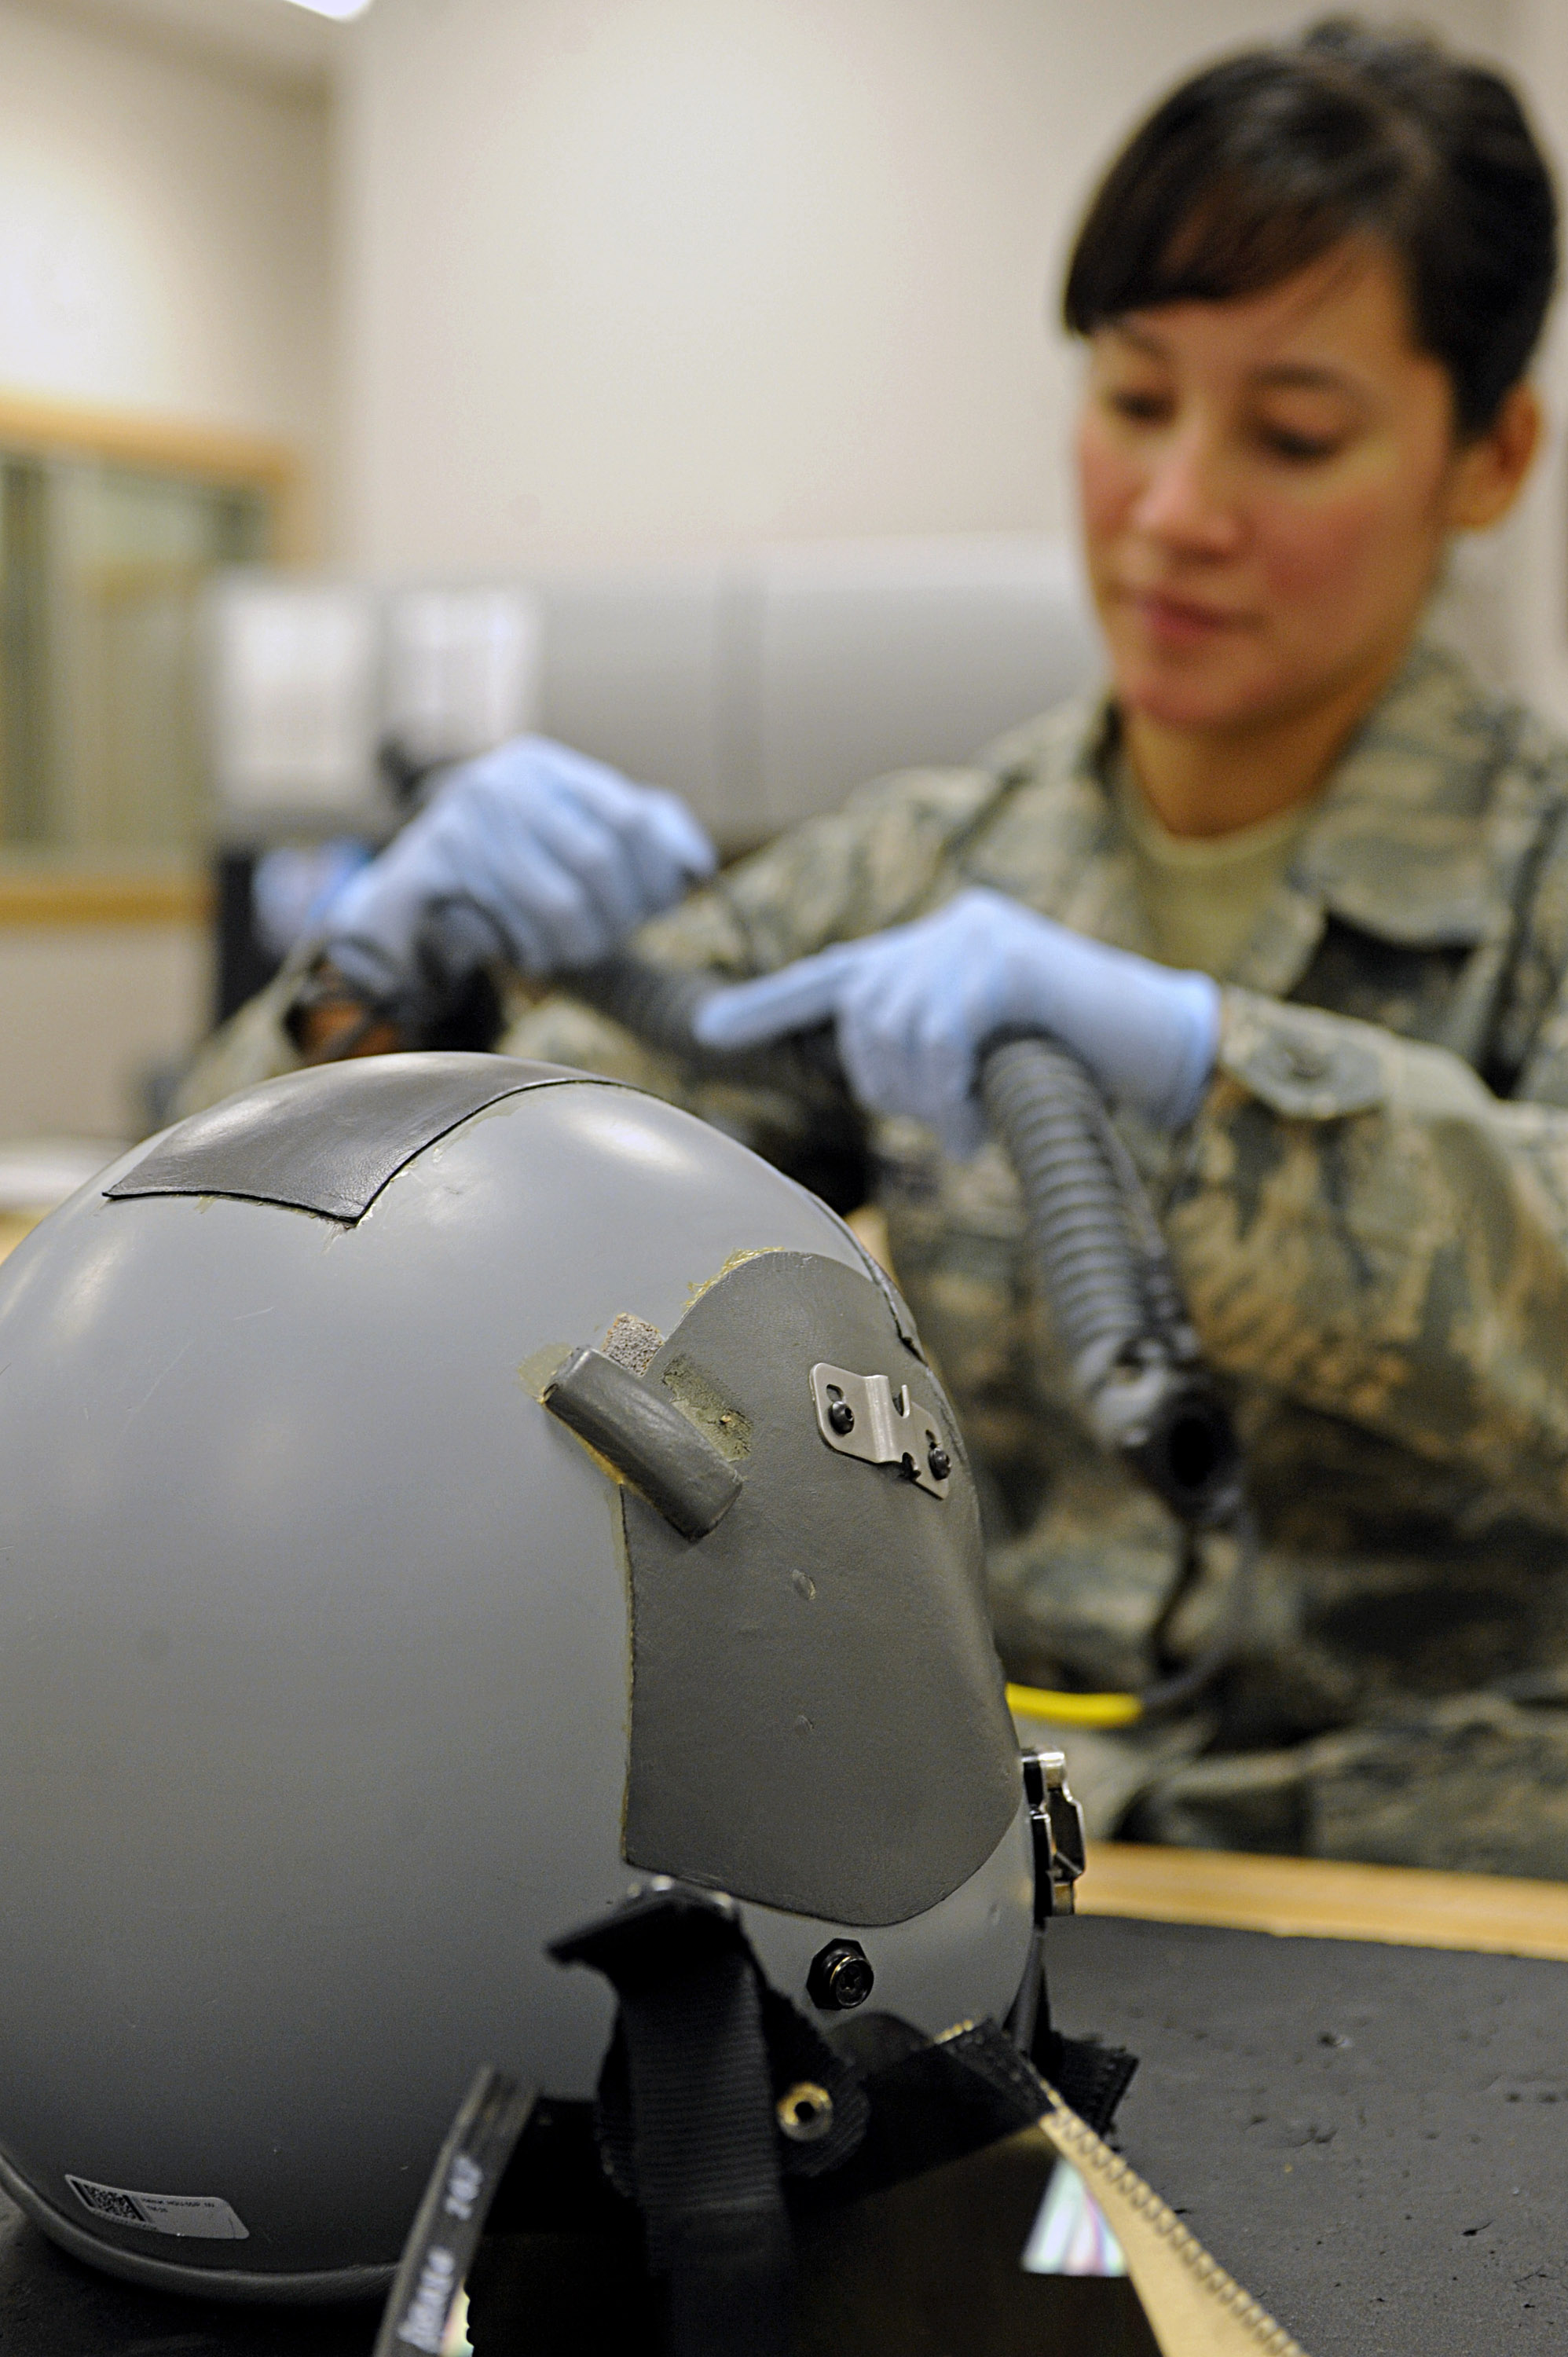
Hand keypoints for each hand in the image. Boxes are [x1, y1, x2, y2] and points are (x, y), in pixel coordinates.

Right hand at [322, 737, 715, 1009]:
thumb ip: (647, 832)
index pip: (628, 816)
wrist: (413, 890)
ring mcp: (457, 827)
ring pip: (556, 905)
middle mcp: (496, 785)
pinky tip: (535, 954)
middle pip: (595, 860)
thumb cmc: (515, 862)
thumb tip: (695, 864)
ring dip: (581, 944)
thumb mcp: (578, 829)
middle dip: (620, 914)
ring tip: (578, 950)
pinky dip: (535, 954)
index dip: (657, 872)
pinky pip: (511, 931)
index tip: (661, 906)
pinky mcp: (429, 879)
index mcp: (541, 765)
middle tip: (617, 936)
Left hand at [692, 887, 1219, 1155]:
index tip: (705, 1029)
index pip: (833, 976)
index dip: (767, 1005)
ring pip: (893, 1034)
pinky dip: (948, 1097)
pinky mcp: (1002, 962)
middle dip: (884, 1088)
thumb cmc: (1086, 1062)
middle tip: (942, 1126)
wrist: (1171, 1043)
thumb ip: (935, 1055)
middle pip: (856, 1018)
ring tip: (965, 1129)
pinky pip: (937, 1042)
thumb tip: (888, 1087)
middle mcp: (944, 931)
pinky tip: (975, 1125)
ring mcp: (973, 939)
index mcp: (935, 949)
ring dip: (922, 1102)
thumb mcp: (993, 1056)